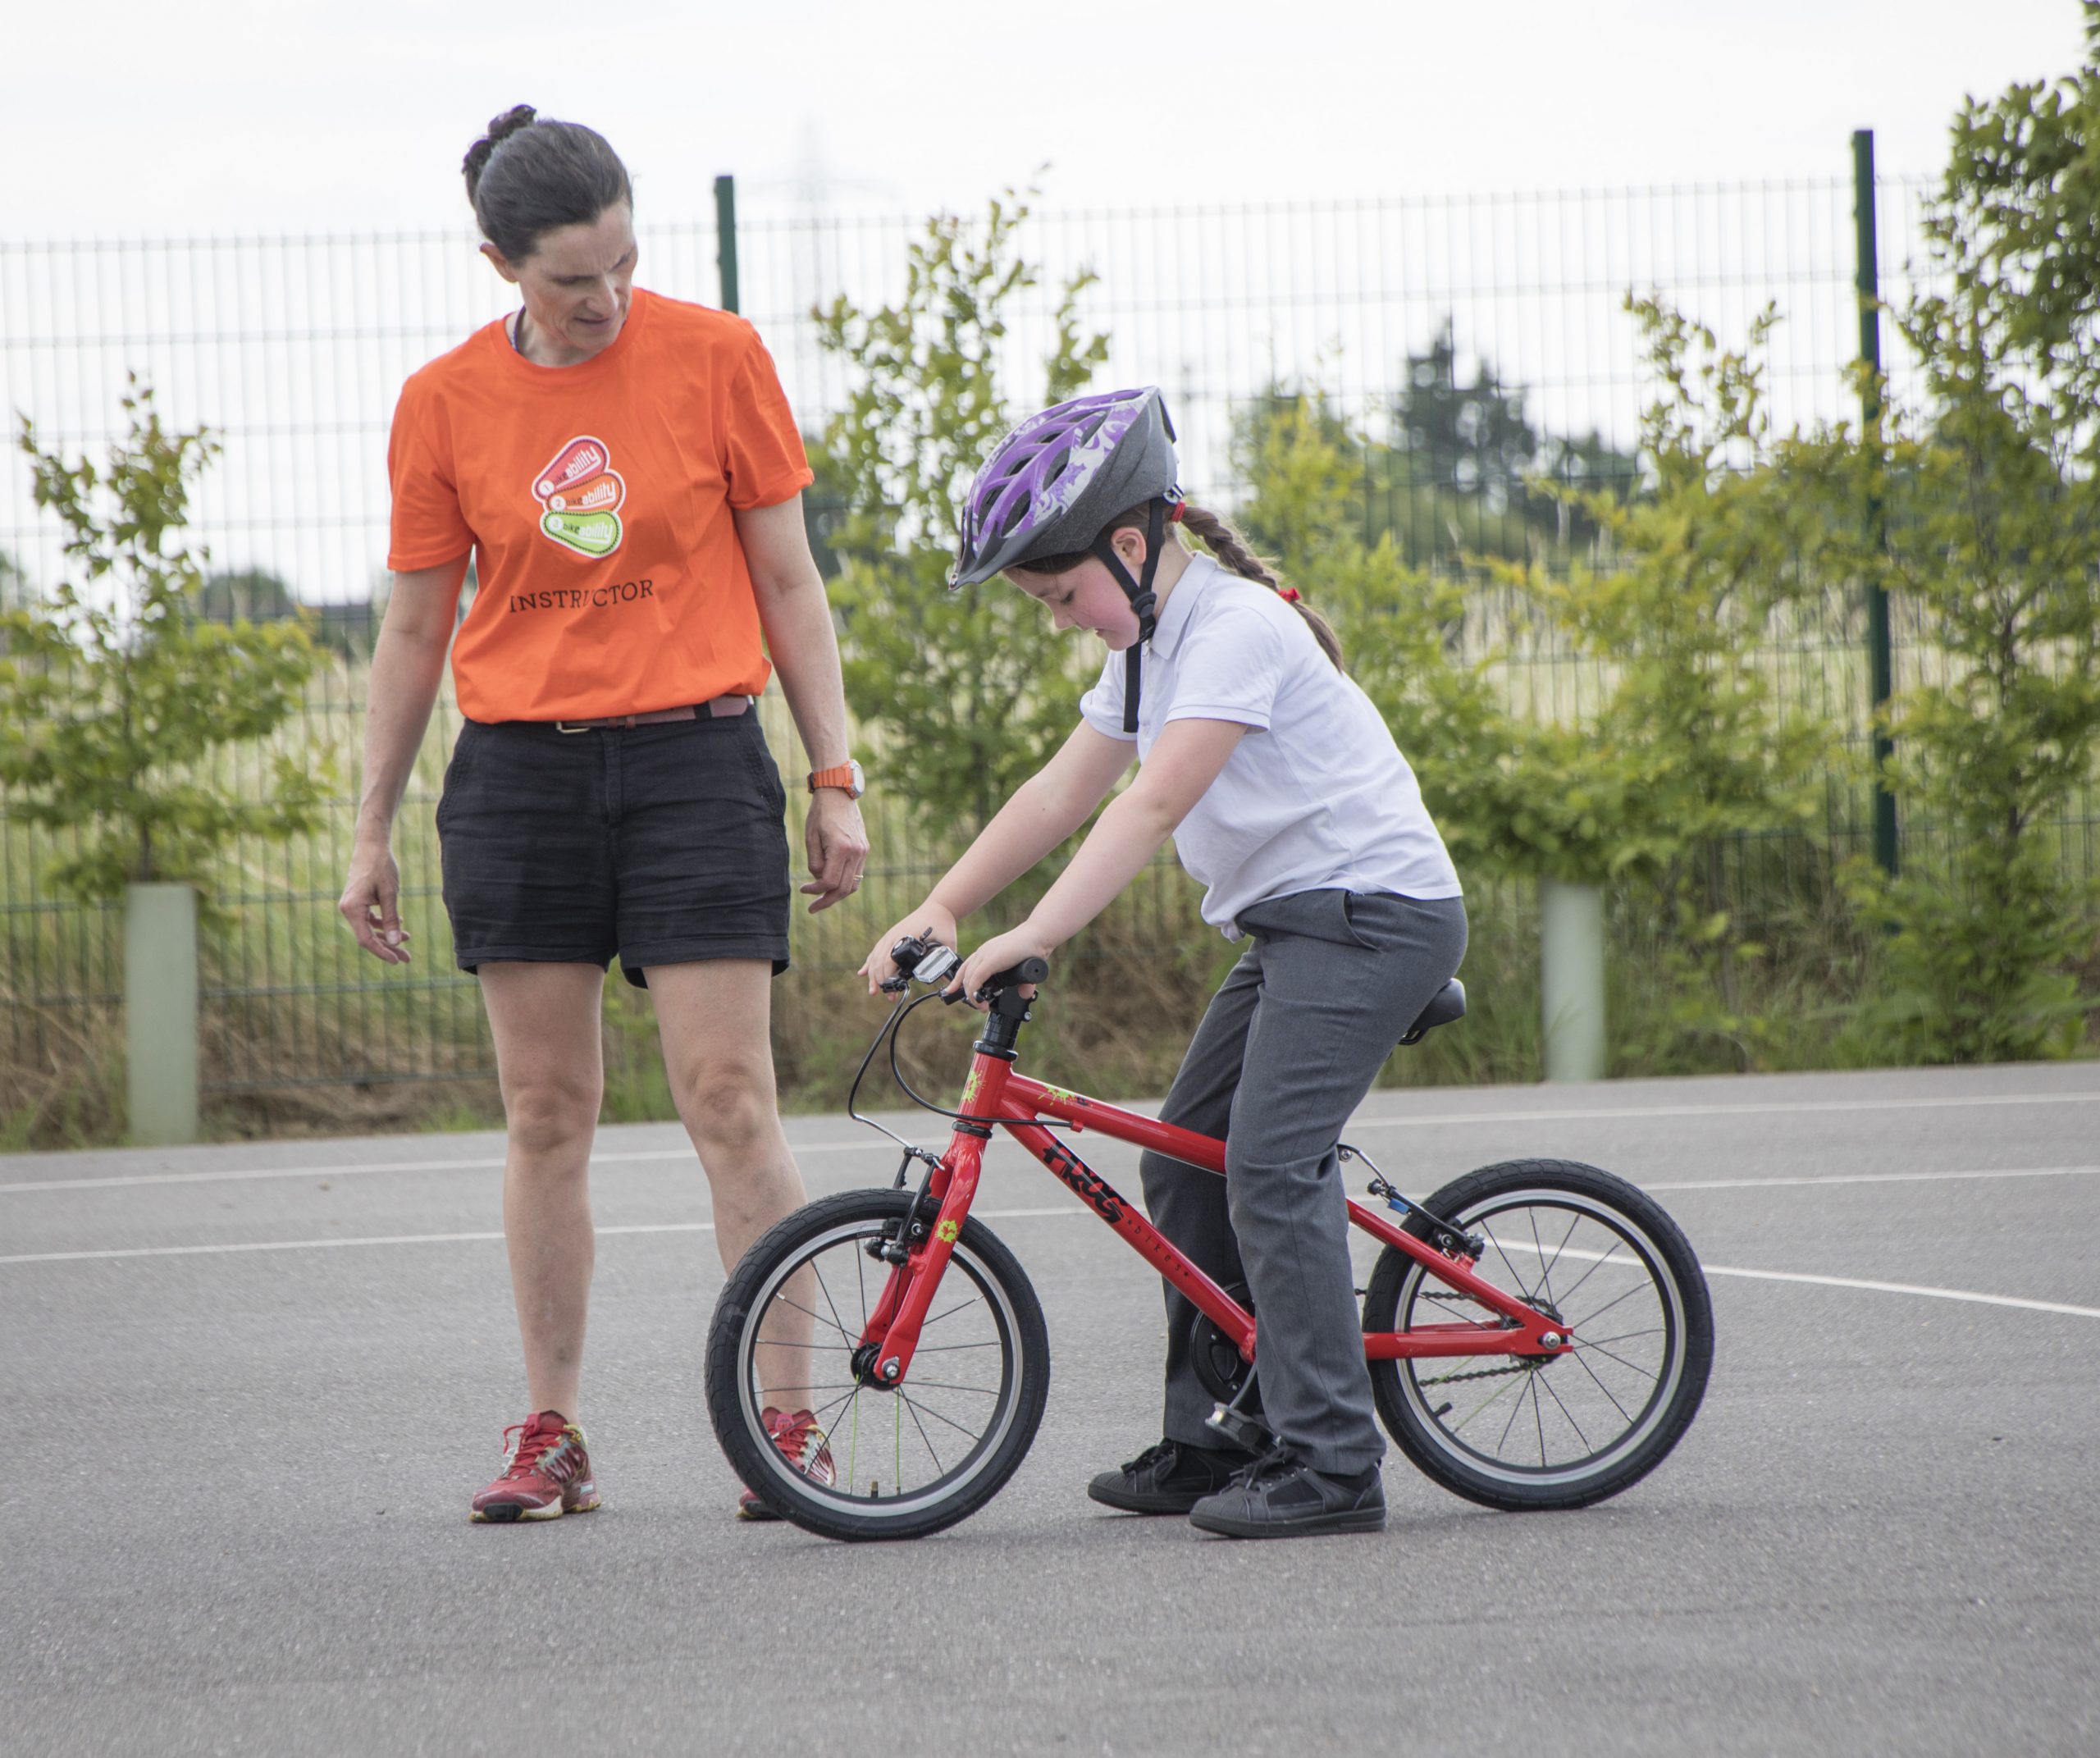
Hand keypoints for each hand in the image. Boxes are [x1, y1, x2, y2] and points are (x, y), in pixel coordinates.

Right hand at [339, 839, 412, 964]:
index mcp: (352, 909)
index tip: (397, 960)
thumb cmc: (380, 866)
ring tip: (408, 941)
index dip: (382, 952)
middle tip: (407, 958)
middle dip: (388, 947)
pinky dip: (383, 923)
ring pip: (369, 929)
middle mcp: (348, 909)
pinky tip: (400, 923)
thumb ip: (391, 919)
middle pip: (368, 937)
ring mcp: (352, 905)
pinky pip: (369, 919)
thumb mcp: (390, 894)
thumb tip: (397, 942)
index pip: (365, 940)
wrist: (371, 845)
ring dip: (388, 935)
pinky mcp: (358, 901)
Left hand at [800, 788, 868, 912]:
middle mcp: (856, 852)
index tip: (803, 890)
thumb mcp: (811, 837)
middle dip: (827, 900)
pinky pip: (857, 874)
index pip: (829, 882)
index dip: (815, 891)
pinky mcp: (864, 849)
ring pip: (853, 885)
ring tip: (822, 899)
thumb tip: (819, 880)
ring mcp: (863, 851)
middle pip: (843, 889)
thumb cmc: (820, 813)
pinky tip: (832, 884)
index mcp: (841, 848)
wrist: (839, 792)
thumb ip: (815, 862)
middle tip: (812, 908)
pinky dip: (844, 883)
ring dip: (837, 895)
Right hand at [860, 901, 959, 994]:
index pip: (888, 960)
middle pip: (878, 961)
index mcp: (904, 937)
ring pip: (874, 957)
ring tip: (873, 991)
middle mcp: (893, 936)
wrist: (938, 907)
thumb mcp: (947, 942)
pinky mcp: (891, 936)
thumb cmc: (942, 923)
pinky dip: (869, 963)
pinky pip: (876, 951)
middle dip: (879, 981)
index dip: (887, 977)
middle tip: (885, 996)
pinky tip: (862, 973)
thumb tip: (946, 980)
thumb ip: (946, 959)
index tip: (890, 990)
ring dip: (872, 975)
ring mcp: (890, 936)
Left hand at [949, 923, 1053, 1011]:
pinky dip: (975, 993)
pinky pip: (975, 979)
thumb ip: (1022, 981)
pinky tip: (980, 1001)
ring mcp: (985, 955)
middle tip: (978, 1005)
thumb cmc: (1032, 948)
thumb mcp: (1022, 968)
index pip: (966, 967)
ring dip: (972, 996)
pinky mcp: (990, 961)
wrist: (1039, 936)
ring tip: (981, 1007)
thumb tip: (1025, 994)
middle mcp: (982, 952)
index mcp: (987, 952)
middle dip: (967, 993)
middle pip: (964, 975)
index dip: (957, 981)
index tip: (951, 991)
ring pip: (968, 979)